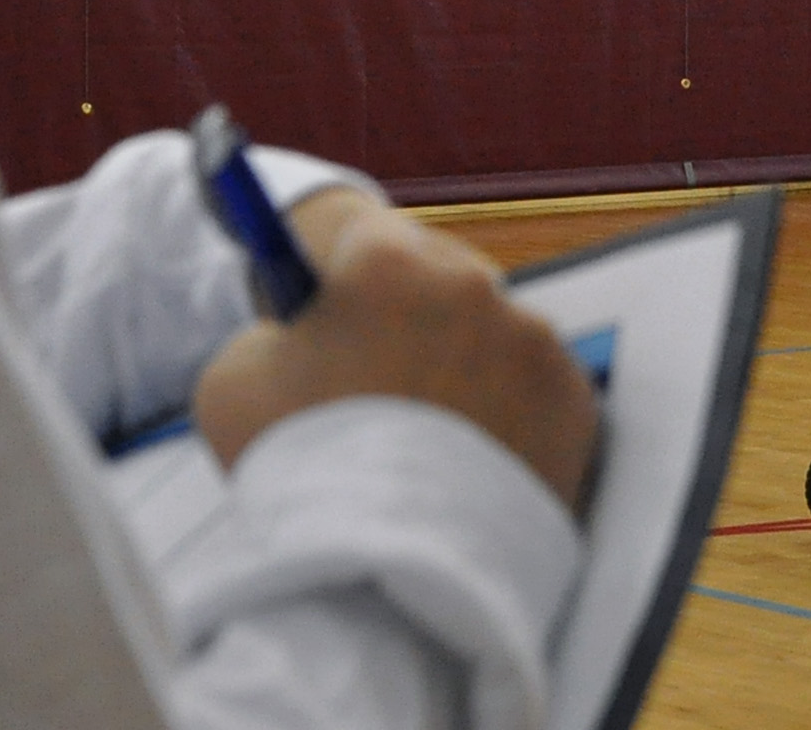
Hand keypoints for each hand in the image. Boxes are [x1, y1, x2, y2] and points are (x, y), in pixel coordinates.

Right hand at [194, 198, 601, 506]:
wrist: (387, 576)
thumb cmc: (299, 468)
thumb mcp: (236, 377)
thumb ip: (275, 331)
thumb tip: (302, 329)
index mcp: (388, 259)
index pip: (363, 234)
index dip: (341, 276)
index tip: (337, 306)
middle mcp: (473, 283)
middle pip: (436, 278)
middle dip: (408, 321)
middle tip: (377, 385)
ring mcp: (532, 341)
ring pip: (489, 335)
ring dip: (461, 367)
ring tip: (423, 440)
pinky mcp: (574, 399)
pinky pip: (532, 389)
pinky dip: (506, 416)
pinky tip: (466, 460)